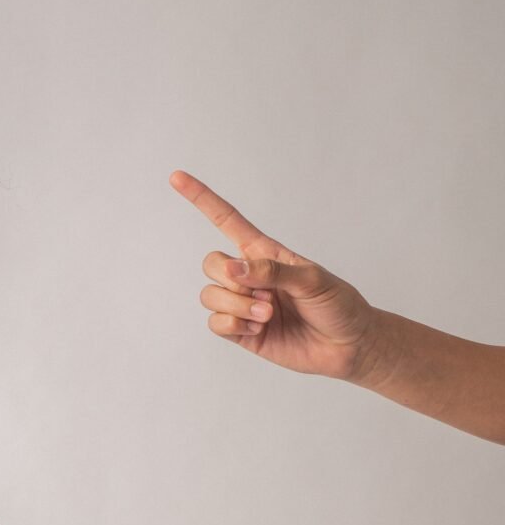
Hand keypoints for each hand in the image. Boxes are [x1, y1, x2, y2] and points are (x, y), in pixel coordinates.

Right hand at [170, 169, 378, 379]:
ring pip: (210, 295)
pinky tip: (257, 329)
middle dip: (230, 278)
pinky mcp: (240, 332)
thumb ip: (272, 271)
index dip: (202, 199)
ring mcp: (242, 305)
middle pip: (211, 263)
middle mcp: (248, 276)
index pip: (227, 221)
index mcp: (264, 253)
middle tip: (263, 294)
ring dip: (236, 306)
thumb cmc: (338, 305)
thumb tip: (233, 269)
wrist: (348, 346)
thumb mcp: (313, 280)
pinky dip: (234, 326)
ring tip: (267, 315)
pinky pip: (215, 324)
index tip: (177, 178)